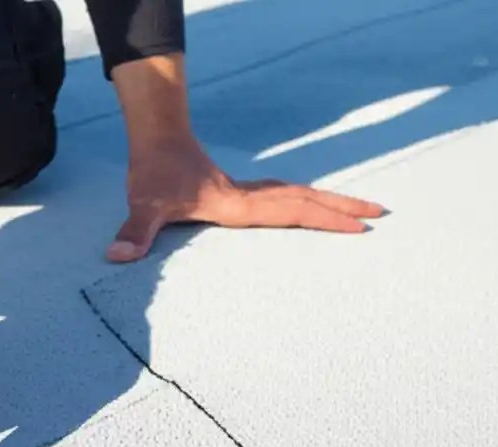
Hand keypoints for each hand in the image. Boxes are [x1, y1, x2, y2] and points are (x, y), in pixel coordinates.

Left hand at [106, 54, 386, 262]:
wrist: (157, 139)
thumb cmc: (153, 173)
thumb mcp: (143, 205)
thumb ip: (134, 233)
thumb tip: (117, 256)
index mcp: (236, 205)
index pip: (290, 212)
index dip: (324, 220)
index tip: (357, 227)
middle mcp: (249, 197)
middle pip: (305, 200)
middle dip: (342, 209)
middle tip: (380, 215)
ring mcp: (247, 192)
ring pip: (298, 195)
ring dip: (330, 202)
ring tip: (362, 210)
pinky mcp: (240, 191)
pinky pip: (283, 197)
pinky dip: (306, 202)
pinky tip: (313, 208)